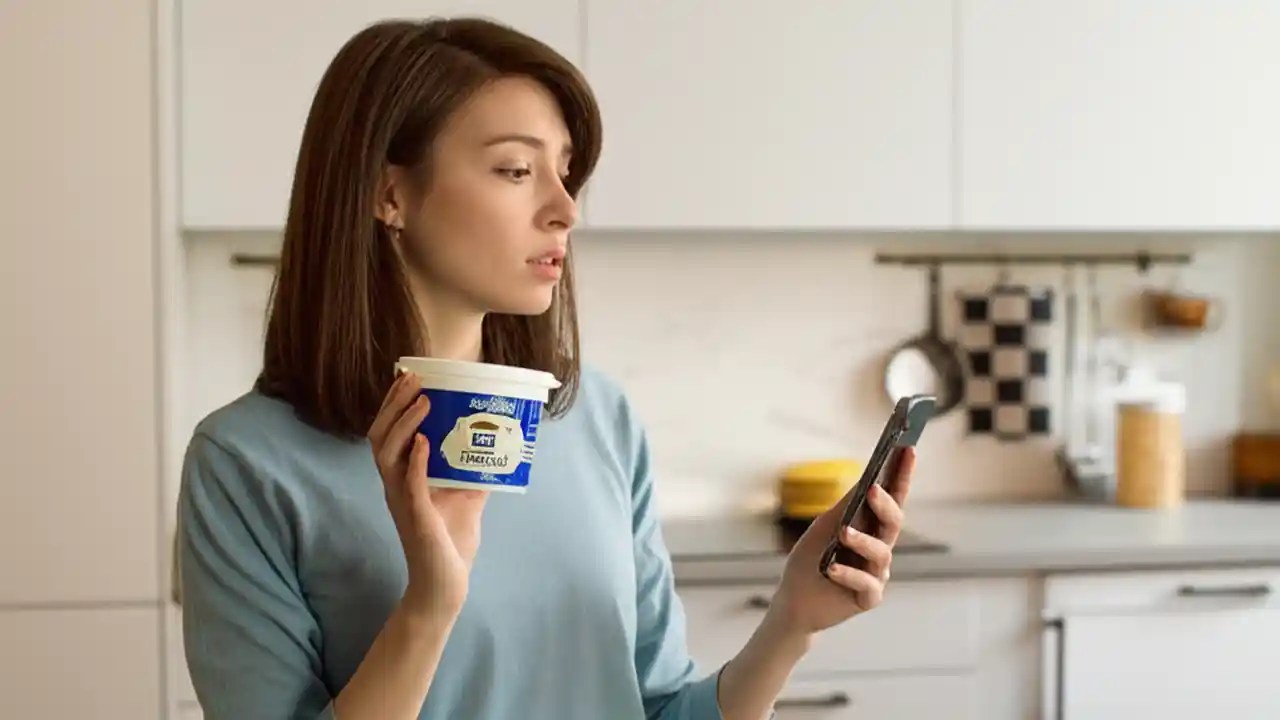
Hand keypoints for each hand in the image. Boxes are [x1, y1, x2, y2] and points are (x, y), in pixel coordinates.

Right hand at [368, 371, 487, 619]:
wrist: (447, 583)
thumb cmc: (450, 542)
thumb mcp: (466, 497)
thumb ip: (473, 471)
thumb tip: (496, 446)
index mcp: (403, 477)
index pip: (389, 432)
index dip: (394, 404)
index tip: (409, 378)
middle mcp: (396, 484)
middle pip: (381, 435)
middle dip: (394, 405)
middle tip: (413, 379)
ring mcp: (402, 500)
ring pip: (388, 454)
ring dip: (405, 425)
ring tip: (422, 401)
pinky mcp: (415, 517)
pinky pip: (409, 484)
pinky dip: (415, 461)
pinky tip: (425, 442)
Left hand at [767, 448, 915, 636]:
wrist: (792, 601)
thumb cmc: (809, 561)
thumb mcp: (823, 528)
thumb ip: (845, 507)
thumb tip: (868, 478)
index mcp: (871, 527)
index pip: (892, 498)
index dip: (902, 474)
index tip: (907, 449)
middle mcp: (879, 549)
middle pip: (894, 523)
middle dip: (886, 504)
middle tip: (873, 490)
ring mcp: (876, 574)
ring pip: (881, 553)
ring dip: (862, 540)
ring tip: (844, 532)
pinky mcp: (868, 598)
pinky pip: (866, 584)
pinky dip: (847, 574)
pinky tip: (831, 569)